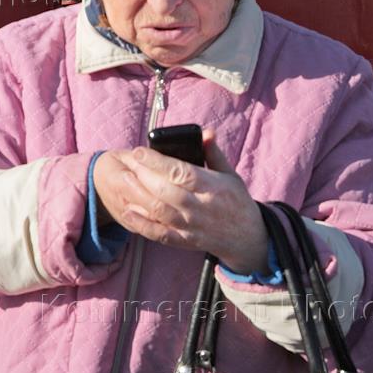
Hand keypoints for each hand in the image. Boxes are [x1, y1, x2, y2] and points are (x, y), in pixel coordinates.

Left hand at [93, 129, 267, 273]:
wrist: (248, 238)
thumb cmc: (236, 201)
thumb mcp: (230, 175)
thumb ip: (214, 154)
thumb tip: (205, 131)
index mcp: (213, 187)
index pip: (182, 173)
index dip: (158, 162)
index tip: (139, 151)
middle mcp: (201, 208)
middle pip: (166, 192)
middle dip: (143, 176)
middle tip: (127, 163)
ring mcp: (192, 226)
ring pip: (160, 212)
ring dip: (139, 197)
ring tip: (123, 181)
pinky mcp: (185, 241)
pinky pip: (160, 234)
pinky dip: (142, 224)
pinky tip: (127, 211)